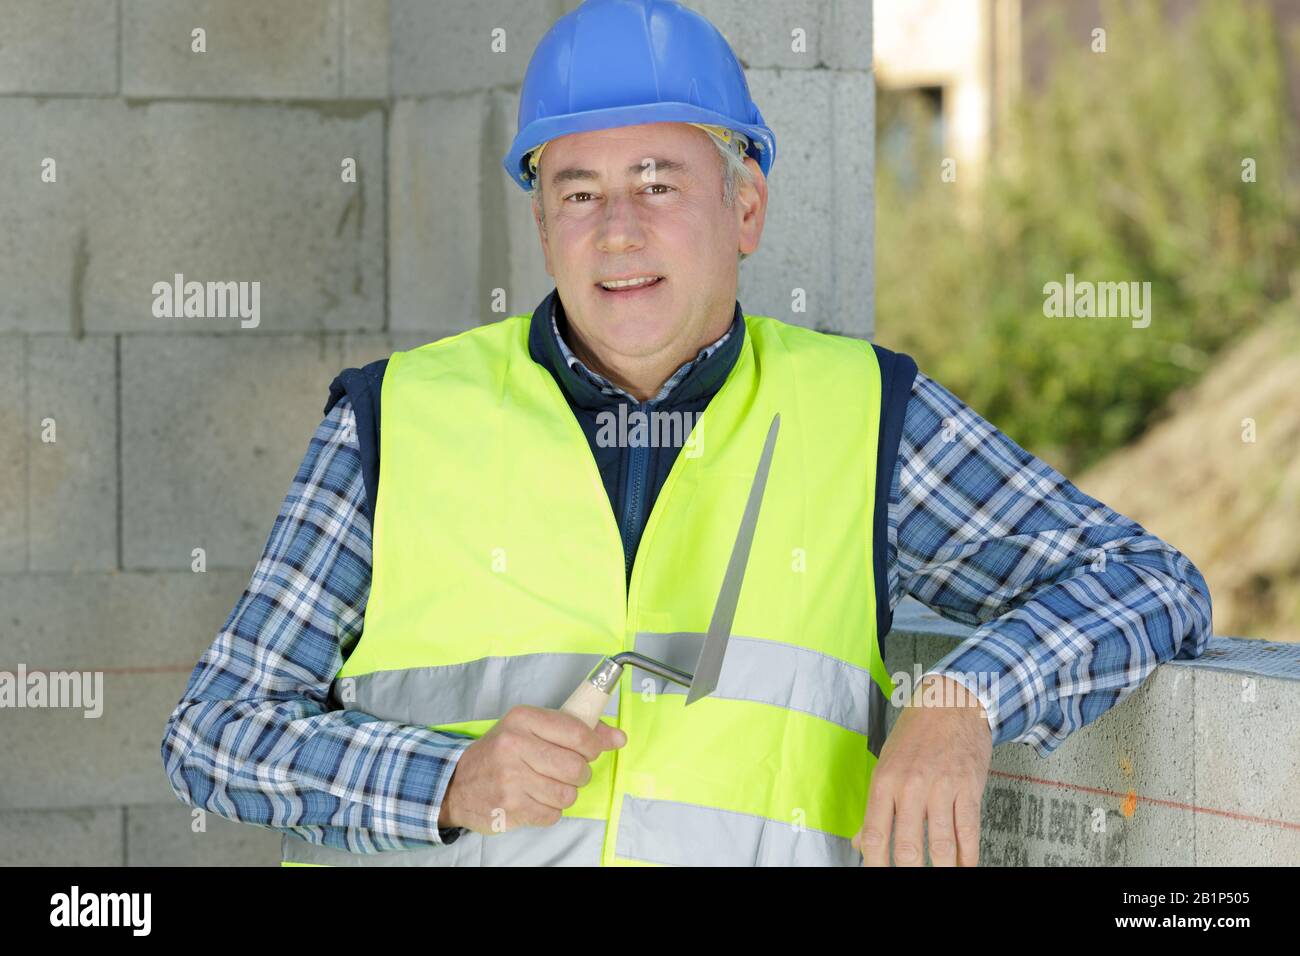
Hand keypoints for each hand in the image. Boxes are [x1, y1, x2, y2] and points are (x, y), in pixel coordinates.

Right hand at [438, 705, 625, 834]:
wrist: (456, 784)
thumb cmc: (500, 752)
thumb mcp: (531, 728)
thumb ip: (576, 729)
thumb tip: (619, 737)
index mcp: (523, 719)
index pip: (578, 733)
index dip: (594, 746)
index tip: (591, 750)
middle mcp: (515, 746)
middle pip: (576, 767)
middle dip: (579, 773)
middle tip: (566, 771)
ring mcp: (511, 779)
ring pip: (567, 794)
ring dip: (564, 794)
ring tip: (547, 786)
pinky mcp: (510, 808)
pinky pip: (553, 814)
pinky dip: (549, 810)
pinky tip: (534, 799)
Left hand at [853, 674, 991, 865]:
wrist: (950, 702)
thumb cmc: (916, 734)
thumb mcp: (886, 764)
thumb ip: (875, 807)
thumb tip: (859, 842)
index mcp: (884, 781)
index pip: (874, 833)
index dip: (874, 863)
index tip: (876, 875)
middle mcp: (910, 786)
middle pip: (907, 845)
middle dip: (908, 871)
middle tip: (909, 878)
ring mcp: (941, 788)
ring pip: (940, 844)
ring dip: (941, 869)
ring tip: (939, 875)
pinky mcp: (967, 789)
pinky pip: (968, 832)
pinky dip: (968, 856)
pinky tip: (964, 866)